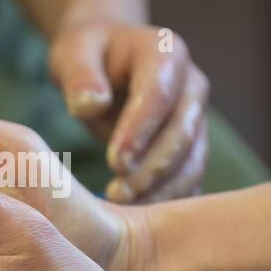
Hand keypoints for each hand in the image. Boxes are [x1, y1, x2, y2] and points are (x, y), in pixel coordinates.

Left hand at [49, 17, 209, 203]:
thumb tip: (91, 104)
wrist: (106, 59)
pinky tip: (140, 218)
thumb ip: (79, 76)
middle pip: (183, 132)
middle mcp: (191, 85)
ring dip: (162, 189)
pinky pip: (188, 178)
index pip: (159, 94)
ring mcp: (197, 117)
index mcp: (165, 52)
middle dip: (152, 168)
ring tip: (123, 208)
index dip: (140, 131)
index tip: (115, 163)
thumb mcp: (73, 52)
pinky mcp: (192, 146)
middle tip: (117, 194)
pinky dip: (168, 198)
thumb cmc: (87, 54)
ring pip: (192, 160)